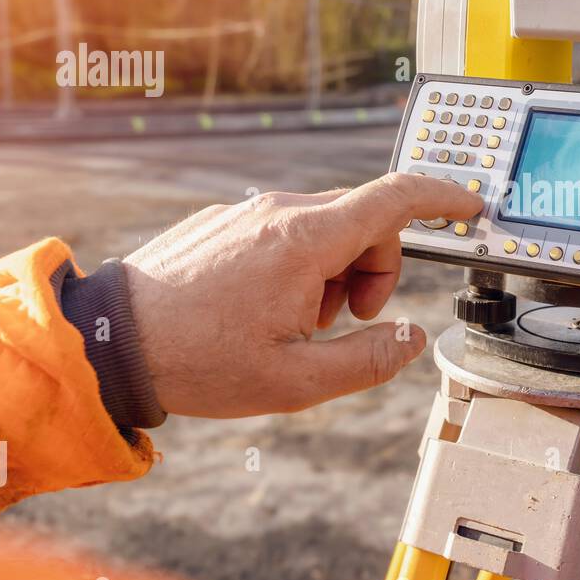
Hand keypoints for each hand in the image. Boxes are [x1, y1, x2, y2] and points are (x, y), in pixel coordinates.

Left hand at [123, 173, 482, 417]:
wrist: (111, 342)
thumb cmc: (198, 361)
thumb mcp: (297, 381)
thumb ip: (369, 360)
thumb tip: (409, 338)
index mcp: (304, 242)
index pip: (395, 198)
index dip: (442, 198)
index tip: (469, 206)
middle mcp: (278, 213)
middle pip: (365, 220)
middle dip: (375, 269)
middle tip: (347, 319)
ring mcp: (248, 213)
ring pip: (326, 227)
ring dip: (334, 272)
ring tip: (295, 322)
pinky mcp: (225, 221)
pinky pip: (287, 231)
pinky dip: (300, 266)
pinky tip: (263, 309)